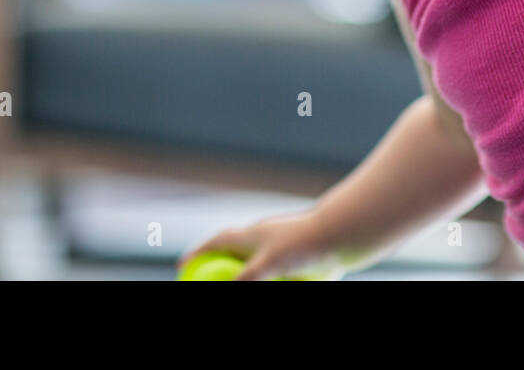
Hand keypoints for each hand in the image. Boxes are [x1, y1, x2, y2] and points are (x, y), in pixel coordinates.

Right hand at [176, 211, 344, 281]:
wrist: (340, 236)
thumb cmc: (303, 244)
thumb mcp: (269, 263)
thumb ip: (246, 278)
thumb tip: (224, 289)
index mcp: (251, 234)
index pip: (216, 243)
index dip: (197, 254)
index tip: (182, 268)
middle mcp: (262, 242)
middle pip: (231, 257)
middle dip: (218, 270)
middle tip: (205, 282)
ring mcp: (277, 251)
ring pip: (254, 267)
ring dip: (244, 275)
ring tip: (231, 279)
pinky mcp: (294, 263)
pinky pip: (273, 275)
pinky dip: (267, 280)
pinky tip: (274, 283)